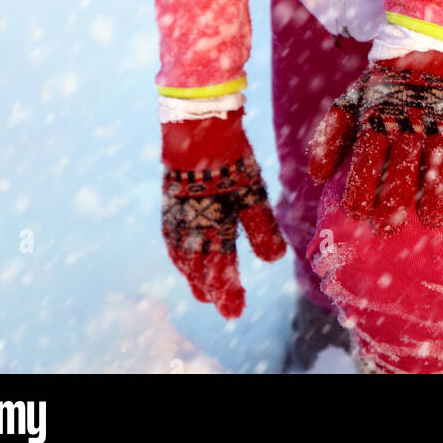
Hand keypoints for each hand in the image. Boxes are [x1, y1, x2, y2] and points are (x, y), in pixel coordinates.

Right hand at [161, 110, 285, 317]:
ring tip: (202, 292)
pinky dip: (180, 258)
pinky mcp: (168, 206)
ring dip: (193, 278)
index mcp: (213, 231)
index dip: (228, 294)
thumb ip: (262, 229)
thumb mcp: (253, 193)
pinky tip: (183, 259)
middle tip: (223, 307)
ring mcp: (176, 220)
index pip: (220, 274)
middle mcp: (191, 232)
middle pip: (199, 272)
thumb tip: (274, 261)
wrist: (195, 129)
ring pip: (183, 260)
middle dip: (211, 291)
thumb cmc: (230, 160)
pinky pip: (172, 243)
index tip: (235, 313)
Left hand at [306, 50, 442, 237]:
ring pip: (438, 163)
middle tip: (388, 227)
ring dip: (436, 194)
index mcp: (377, 119)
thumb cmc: (383, 86)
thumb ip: (332, 138)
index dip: (360, 187)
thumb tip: (316, 178)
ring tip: (432, 221)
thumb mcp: (351, 102)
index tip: (356, 213)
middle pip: (401, 165)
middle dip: (394, 199)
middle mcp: (408, 124)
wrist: (425, 46)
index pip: (367, 157)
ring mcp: (439, 124)